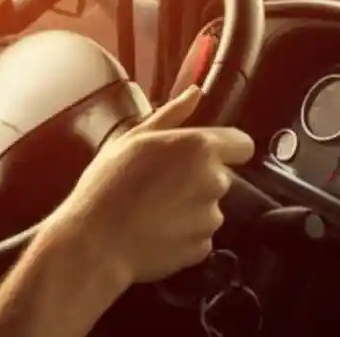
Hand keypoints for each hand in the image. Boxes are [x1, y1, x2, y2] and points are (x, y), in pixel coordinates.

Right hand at [41, 85, 254, 285]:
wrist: (96, 241)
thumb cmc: (108, 183)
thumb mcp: (133, 138)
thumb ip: (172, 114)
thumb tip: (195, 92)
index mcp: (199, 148)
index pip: (242, 144)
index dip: (227, 147)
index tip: (202, 154)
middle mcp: (214, 181)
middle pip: (220, 175)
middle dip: (197, 178)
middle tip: (159, 182)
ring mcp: (210, 218)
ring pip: (208, 206)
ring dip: (190, 206)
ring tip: (152, 209)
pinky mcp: (203, 248)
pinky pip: (200, 235)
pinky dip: (184, 234)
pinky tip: (155, 230)